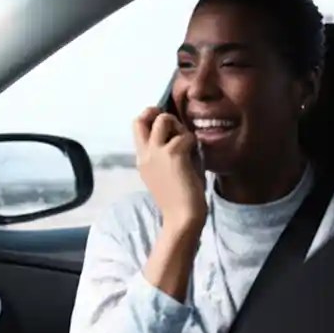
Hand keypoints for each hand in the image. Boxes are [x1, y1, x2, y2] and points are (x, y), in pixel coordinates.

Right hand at [132, 107, 206, 236]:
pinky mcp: (173, 154)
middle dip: (158, 114)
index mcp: (141, 160)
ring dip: (178, 126)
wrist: (182, 217)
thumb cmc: (180, 199)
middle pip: (141, 118)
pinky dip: (194, 142)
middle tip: (175, 126)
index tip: (166, 126)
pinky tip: (196, 157)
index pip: (137, 128)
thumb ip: (167, 154)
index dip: (150, 120)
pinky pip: (186, 136)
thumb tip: (180, 134)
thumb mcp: (166, 173)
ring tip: (188, 142)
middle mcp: (144, 154)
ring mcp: (156, 153)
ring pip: (164, 119)